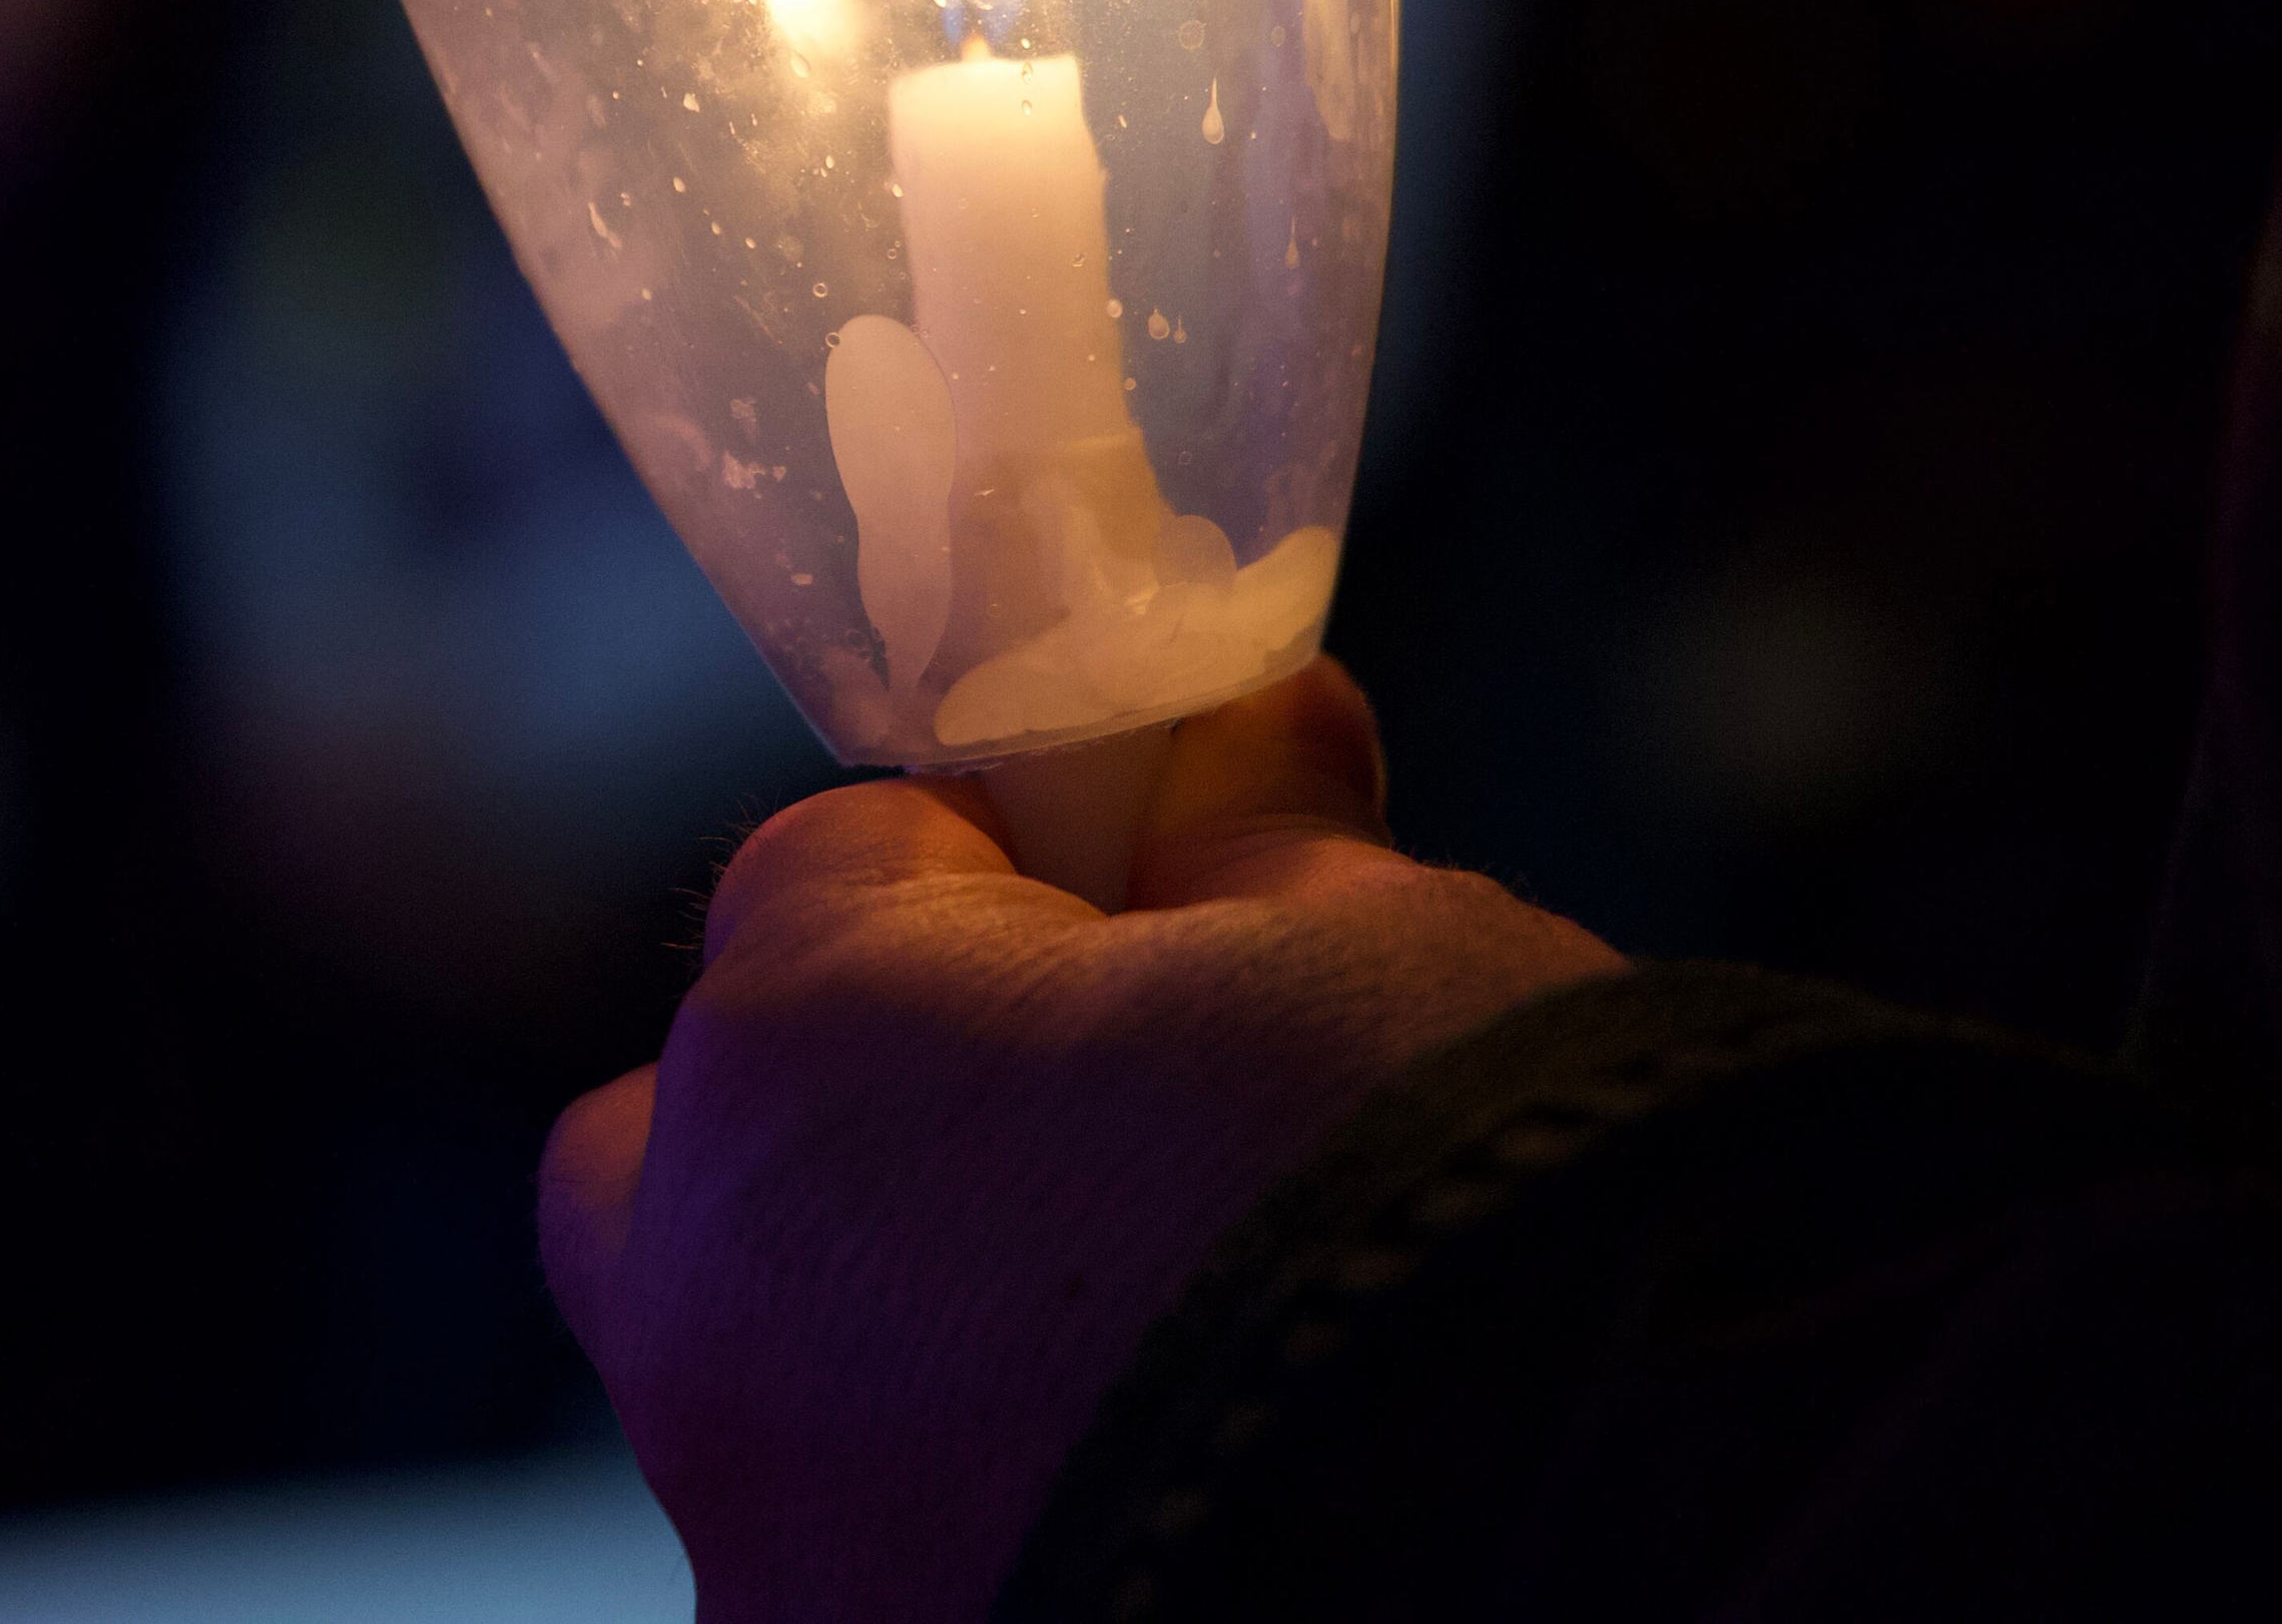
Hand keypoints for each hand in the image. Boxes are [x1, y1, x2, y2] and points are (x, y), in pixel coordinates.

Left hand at [538, 659, 1621, 1621]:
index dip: (997, 867)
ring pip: (746, 1377)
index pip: (825, 864)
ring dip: (877, 1330)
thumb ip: (1268, 834)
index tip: (1137, 898)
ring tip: (1118, 1346)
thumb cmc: (1468, 1227)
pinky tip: (1137, 1497)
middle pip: (682, 1138)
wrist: (1599, 1579)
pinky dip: (945, 1501)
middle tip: (1062, 1127)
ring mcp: (767, 1547)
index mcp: (799, 1058)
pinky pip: (841, 1552)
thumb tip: (1253, 741)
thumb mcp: (1396, 953)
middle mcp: (713, 1315)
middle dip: (833, 1103)